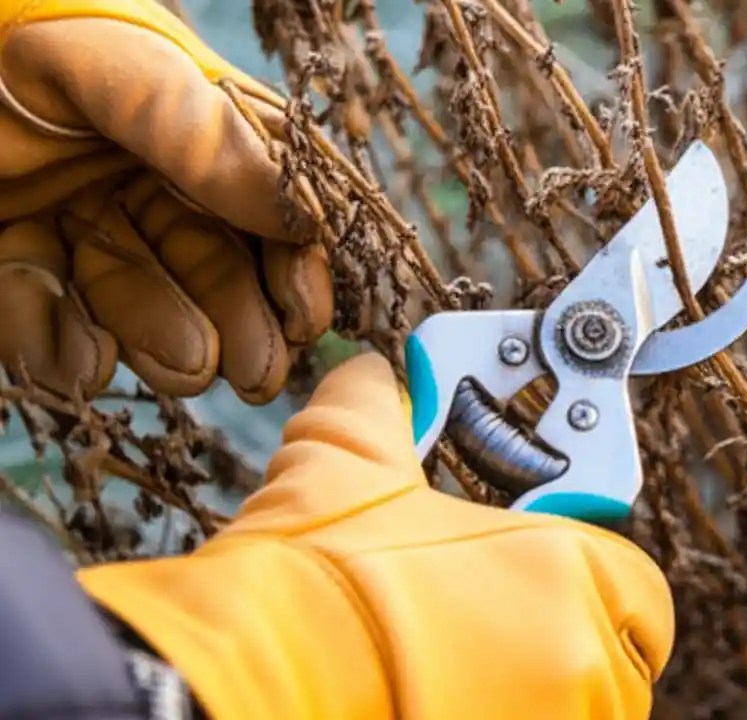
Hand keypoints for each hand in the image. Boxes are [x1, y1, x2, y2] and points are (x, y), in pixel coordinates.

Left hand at [0, 0, 331, 403]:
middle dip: (237, 324)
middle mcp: (141, 182)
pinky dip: (56, 345)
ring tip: (183, 372)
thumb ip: (205, 137)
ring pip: (131, 300)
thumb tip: (305, 218)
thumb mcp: (115, 70)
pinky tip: (78, 366)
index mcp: (186, 132)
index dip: (291, 267)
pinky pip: (38, 313)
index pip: (262, 209)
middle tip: (255, 376)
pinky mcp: (11, 255)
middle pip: (208, 269)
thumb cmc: (9, 27)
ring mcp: (76, 222)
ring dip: (158, 341)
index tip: (305, 320)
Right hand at [75, 352, 675, 719]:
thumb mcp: (343, 467)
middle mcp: (585, 666)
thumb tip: (369, 374)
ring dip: (536, 690)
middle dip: (557, 638)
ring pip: (583, 709)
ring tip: (455, 673)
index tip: (539, 577)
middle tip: (482, 627)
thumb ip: (377, 405)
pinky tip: (441, 703)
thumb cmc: (310, 585)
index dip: (585, 576)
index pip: (634, 585)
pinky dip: (506, 715)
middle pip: (609, 656)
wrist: (246, 687)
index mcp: (572, 573)